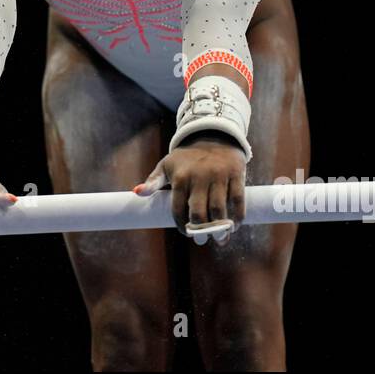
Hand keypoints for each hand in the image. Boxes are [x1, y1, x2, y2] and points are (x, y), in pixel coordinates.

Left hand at [133, 134, 247, 243]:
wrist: (212, 134)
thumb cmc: (186, 157)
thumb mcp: (167, 165)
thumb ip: (153, 181)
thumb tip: (136, 192)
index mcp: (180, 178)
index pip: (178, 209)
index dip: (182, 225)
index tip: (186, 232)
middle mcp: (199, 177)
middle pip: (199, 212)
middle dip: (201, 231)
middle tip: (202, 240)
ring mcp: (219, 176)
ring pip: (219, 209)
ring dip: (220, 228)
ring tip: (219, 238)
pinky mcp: (236, 174)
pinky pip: (238, 200)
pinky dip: (237, 216)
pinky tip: (234, 226)